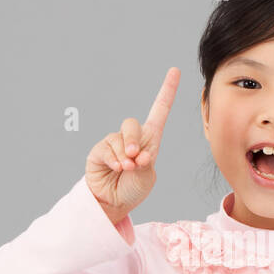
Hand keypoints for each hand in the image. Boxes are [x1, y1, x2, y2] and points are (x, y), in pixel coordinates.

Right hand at [85, 67, 179, 223]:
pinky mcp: (99, 151)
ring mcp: (114, 143)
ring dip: (124, 156)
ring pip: (118, 138)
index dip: (167, 91)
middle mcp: (131, 137)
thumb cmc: (134, 189)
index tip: (175, 70)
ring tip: (126, 169)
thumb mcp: (147, 177)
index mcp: (150, 139)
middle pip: (131, 124)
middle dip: (133, 140)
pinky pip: (106, 148)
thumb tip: (134, 154)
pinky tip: (117, 168)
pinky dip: (113, 159)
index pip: (159, 110)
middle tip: (136, 158)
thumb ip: (144, 163)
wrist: (114, 202)